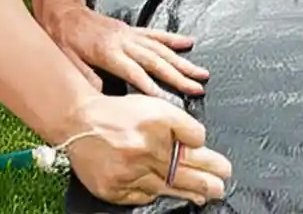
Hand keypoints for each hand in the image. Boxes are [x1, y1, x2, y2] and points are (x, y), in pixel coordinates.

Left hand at [42, 4, 209, 97]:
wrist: (63, 13)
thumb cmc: (64, 40)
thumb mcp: (68, 61)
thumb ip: (86, 78)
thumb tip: (103, 96)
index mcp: (108, 52)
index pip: (134, 72)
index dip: (150, 87)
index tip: (168, 102)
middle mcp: (124, 42)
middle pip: (156, 61)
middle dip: (178, 76)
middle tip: (198, 88)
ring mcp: (130, 34)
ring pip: (161, 49)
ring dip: (182, 62)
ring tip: (201, 73)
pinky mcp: (131, 29)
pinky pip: (156, 34)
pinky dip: (173, 39)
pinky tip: (189, 43)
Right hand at [65, 93, 232, 206]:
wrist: (79, 122)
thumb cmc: (120, 114)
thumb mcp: (155, 106)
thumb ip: (181, 124)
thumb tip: (201, 145)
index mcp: (158, 124)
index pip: (195, 147)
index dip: (212, 161)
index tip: (223, 169)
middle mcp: (145, 149)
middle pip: (186, 174)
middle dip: (209, 183)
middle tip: (220, 187)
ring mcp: (129, 173)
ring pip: (167, 189)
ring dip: (190, 193)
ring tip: (204, 195)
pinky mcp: (115, 189)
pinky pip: (143, 196)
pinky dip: (154, 193)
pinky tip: (164, 190)